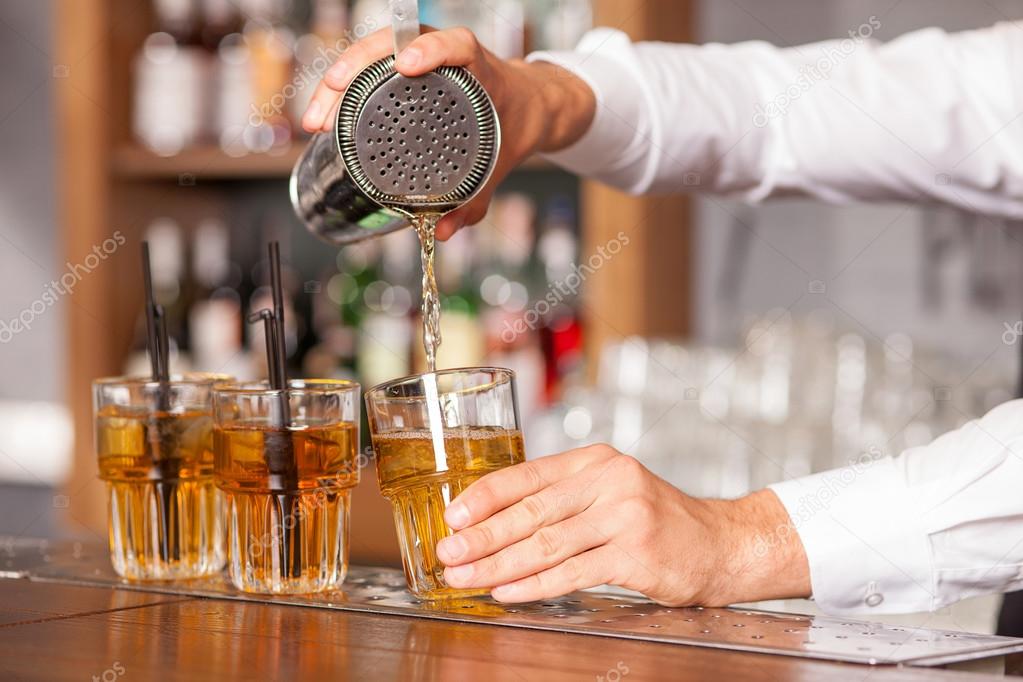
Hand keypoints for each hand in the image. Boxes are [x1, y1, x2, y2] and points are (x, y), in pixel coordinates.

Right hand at [301, 26, 595, 239]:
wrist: (526, 105)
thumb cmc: (514, 127)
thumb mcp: (498, 167)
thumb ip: (474, 203)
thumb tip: (440, 232)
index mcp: (482, 73)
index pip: (457, 46)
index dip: (432, 50)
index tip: (406, 65)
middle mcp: (449, 59)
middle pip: (396, 43)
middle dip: (355, 68)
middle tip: (330, 105)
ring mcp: (425, 60)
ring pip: (375, 54)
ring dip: (339, 80)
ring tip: (317, 117)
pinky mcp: (409, 70)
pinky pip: (372, 67)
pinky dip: (346, 86)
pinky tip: (326, 111)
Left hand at [435, 444, 810, 604]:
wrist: (719, 543)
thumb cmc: (655, 518)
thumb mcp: (609, 490)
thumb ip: (561, 497)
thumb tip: (494, 519)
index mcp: (594, 460)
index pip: (527, 475)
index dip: (485, 496)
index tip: (454, 515)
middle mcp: (609, 480)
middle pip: (530, 512)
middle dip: (482, 536)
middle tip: (450, 553)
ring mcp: (624, 516)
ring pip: (545, 544)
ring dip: (499, 565)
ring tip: (468, 577)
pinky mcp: (635, 553)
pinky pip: (571, 572)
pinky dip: (534, 585)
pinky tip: (508, 593)